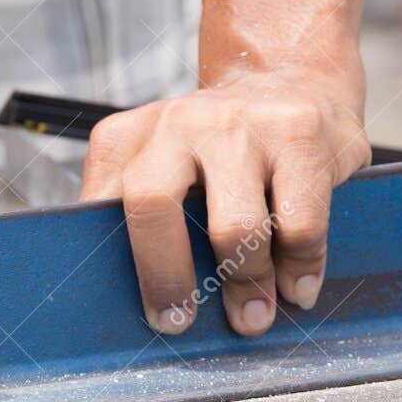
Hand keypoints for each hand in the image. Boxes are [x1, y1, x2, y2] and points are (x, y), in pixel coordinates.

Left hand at [79, 67, 370, 336]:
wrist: (295, 78)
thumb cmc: (222, 150)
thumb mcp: (164, 167)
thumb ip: (140, 220)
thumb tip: (141, 304)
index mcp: (129, 139)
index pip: (101, 210)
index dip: (117, 269)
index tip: (148, 314)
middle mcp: (175, 123)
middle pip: (153, 207)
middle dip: (167, 278)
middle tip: (181, 322)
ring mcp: (237, 123)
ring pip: (234, 228)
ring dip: (246, 286)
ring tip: (254, 316)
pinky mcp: (297, 132)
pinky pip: (297, 224)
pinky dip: (300, 266)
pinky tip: (298, 286)